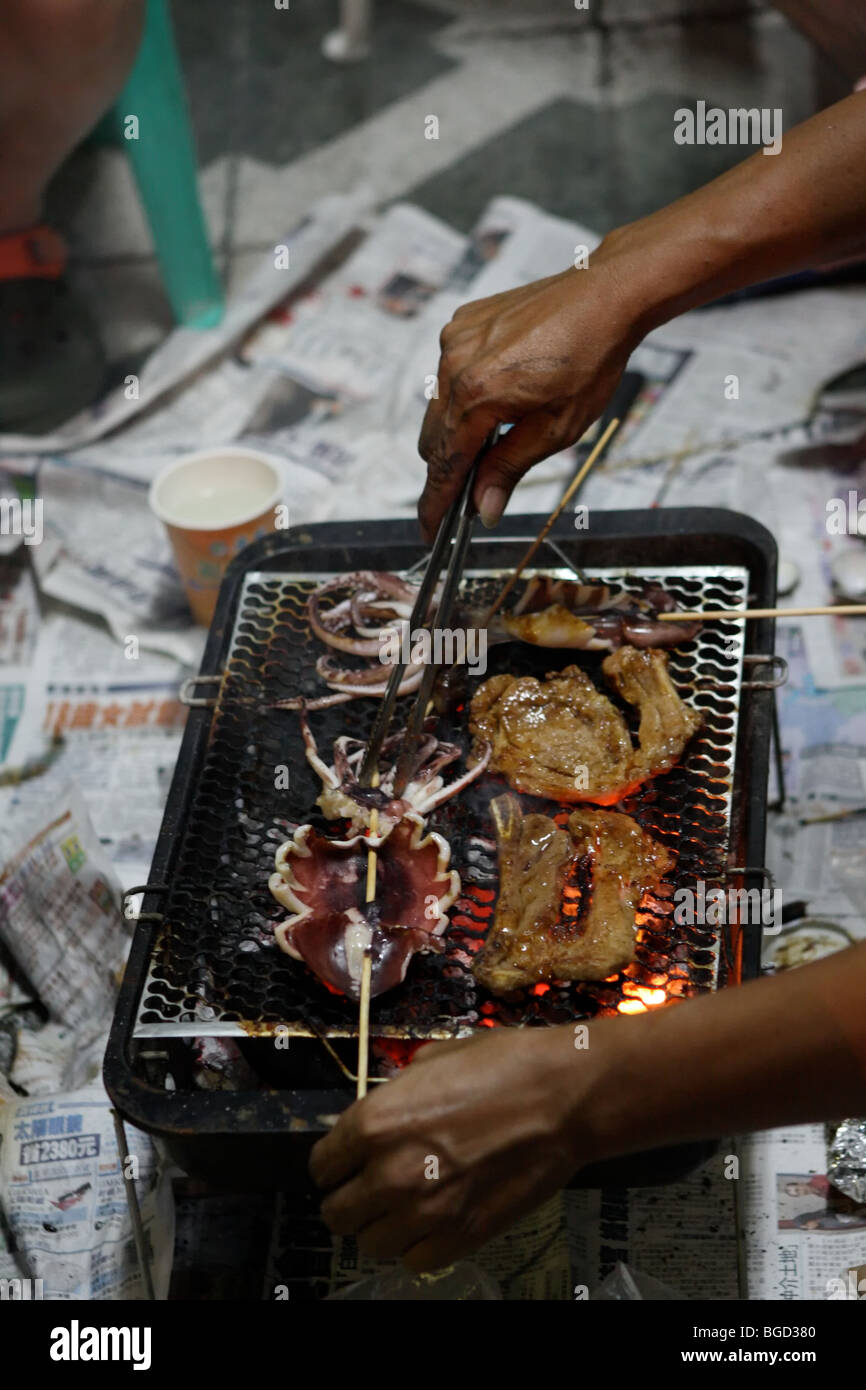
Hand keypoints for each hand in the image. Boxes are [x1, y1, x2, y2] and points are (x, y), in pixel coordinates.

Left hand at [309, 1025, 589, 1271]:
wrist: (564, 1097)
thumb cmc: (506, 1066)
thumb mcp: (434, 1059)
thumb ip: (396, 1093)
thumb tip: (385, 1110)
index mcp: (375, 1122)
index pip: (321, 1166)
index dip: (334, 1163)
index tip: (347, 1162)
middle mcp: (389, 1172)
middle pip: (337, 1214)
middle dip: (349, 1199)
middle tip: (370, 1188)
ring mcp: (425, 1211)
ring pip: (370, 1244)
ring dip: (381, 1226)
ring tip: (404, 1207)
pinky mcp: (461, 1237)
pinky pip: (415, 1260)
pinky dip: (418, 1246)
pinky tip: (433, 1221)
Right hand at [417, 254, 639, 539]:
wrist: (604, 296)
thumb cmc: (590, 361)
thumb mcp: (556, 428)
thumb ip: (509, 468)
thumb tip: (483, 509)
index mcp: (476, 397)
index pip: (445, 466)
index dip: (435, 505)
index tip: (430, 532)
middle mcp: (454, 367)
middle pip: (433, 439)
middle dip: (448, 469)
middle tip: (473, 488)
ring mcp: (454, 341)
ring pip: (438, 406)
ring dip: (457, 429)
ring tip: (497, 431)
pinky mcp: (461, 323)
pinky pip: (449, 372)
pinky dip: (464, 391)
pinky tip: (500, 389)